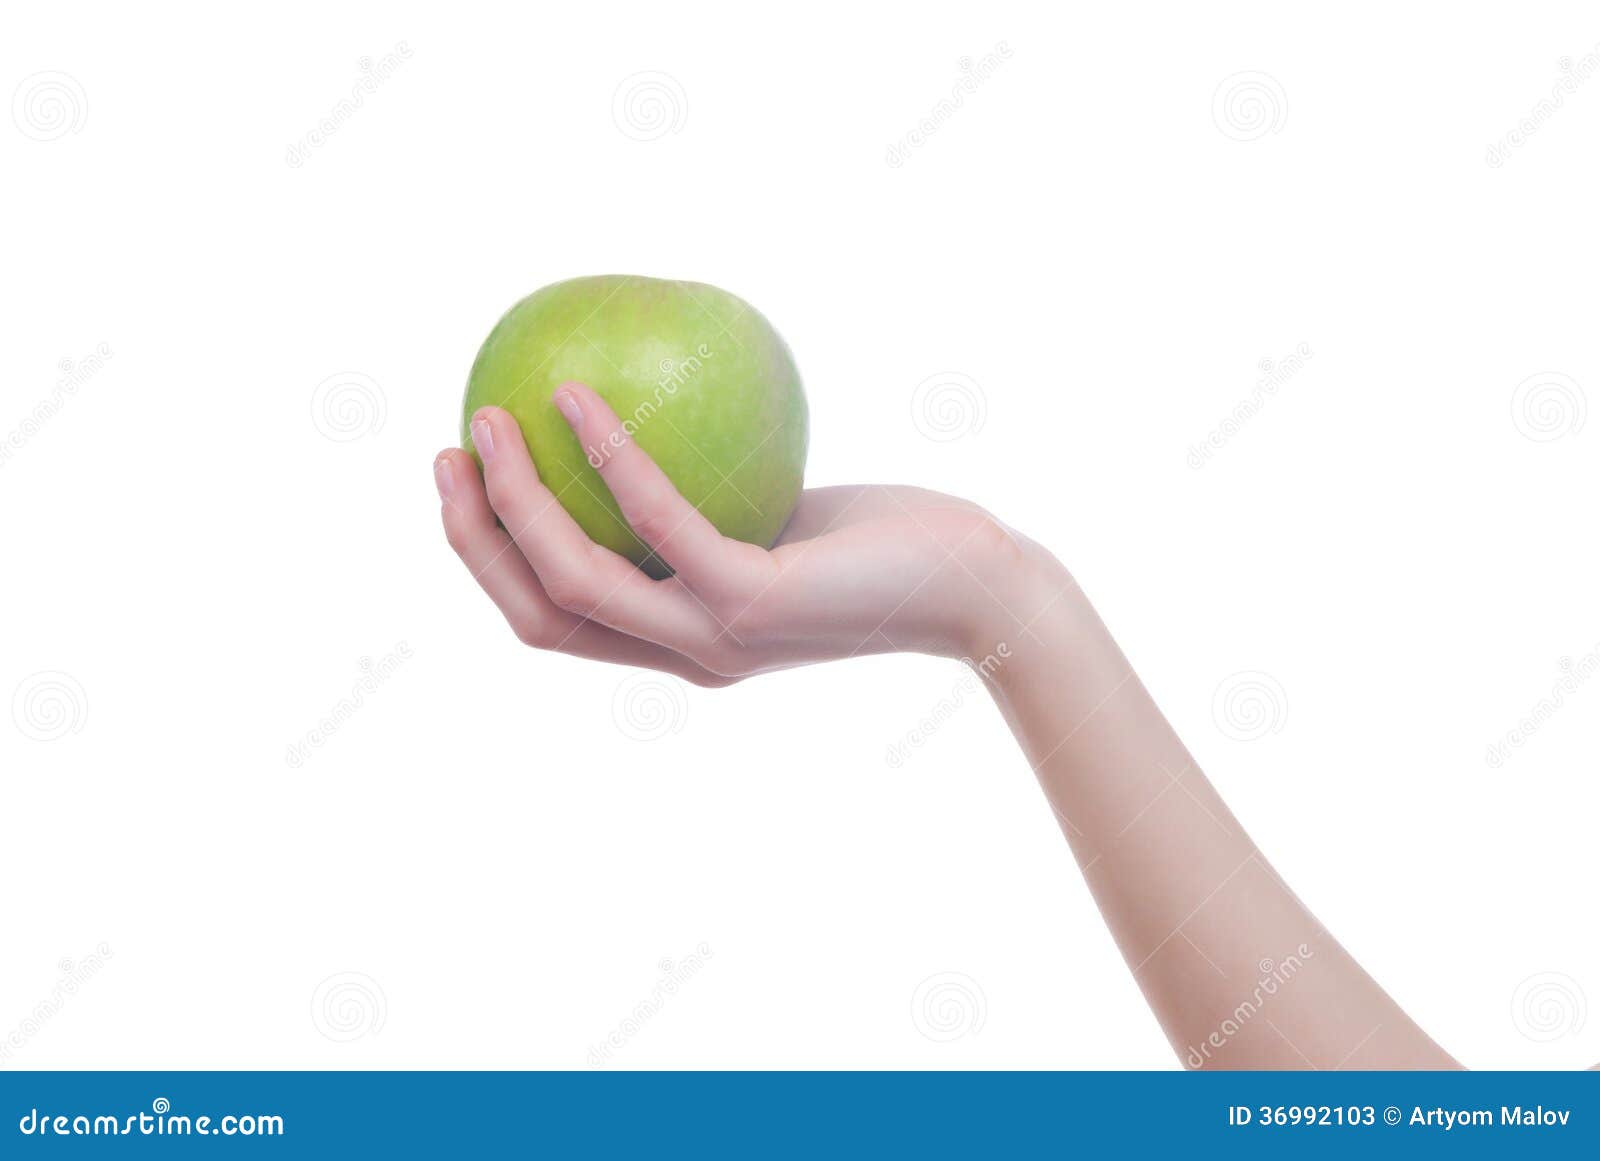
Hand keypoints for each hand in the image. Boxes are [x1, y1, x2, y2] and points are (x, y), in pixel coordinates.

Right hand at [433, 383, 1063, 685]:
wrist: (976, 588)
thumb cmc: (882, 545)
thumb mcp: (777, 515)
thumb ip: (709, 497)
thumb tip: (647, 409)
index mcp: (680, 643)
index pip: (554, 619)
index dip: (488, 561)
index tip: (463, 481)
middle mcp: (685, 656)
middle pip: (537, 614)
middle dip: (472, 541)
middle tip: (446, 453)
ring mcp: (714, 639)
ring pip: (574, 580)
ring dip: (515, 501)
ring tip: (490, 418)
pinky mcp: (752, 605)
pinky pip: (657, 523)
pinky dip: (608, 457)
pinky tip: (580, 396)